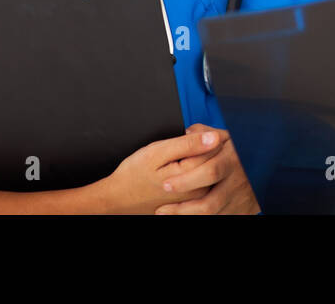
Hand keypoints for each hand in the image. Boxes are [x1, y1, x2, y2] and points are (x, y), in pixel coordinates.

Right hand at [101, 125, 223, 213]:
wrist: (119, 200)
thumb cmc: (134, 175)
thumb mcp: (157, 153)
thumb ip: (188, 144)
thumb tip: (215, 137)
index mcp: (193, 175)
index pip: (215, 146)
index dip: (202, 134)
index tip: (187, 134)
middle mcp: (200, 189)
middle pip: (215, 157)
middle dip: (202, 145)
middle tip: (180, 146)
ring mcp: (198, 197)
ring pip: (210, 167)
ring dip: (198, 157)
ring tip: (176, 160)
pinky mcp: (193, 200)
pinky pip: (203, 178)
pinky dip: (195, 169)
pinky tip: (178, 169)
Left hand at [154, 126, 259, 214]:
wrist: (271, 161)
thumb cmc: (242, 148)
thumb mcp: (228, 136)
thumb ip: (206, 134)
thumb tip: (187, 131)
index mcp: (234, 160)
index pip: (210, 172)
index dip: (186, 181)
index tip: (166, 184)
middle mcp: (238, 182)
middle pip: (209, 202)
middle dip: (182, 208)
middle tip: (162, 209)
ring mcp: (241, 199)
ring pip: (213, 215)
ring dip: (187, 217)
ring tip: (167, 214)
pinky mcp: (244, 210)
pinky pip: (221, 217)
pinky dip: (202, 218)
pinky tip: (186, 216)